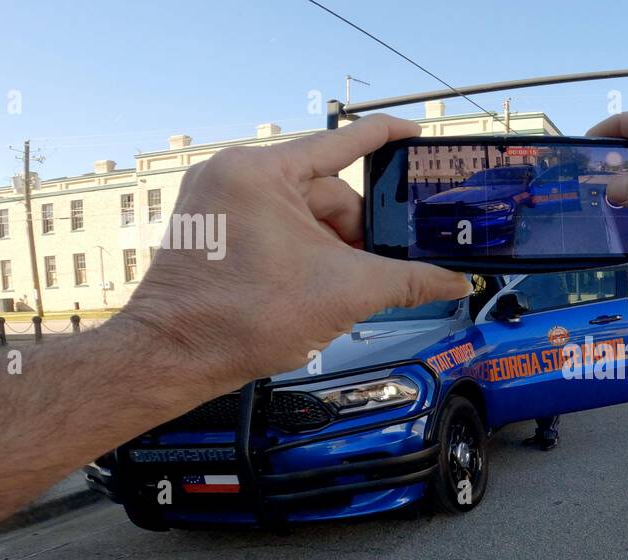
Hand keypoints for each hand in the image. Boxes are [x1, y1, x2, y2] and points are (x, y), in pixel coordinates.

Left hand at [114, 114, 470, 392]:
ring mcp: (218, 200)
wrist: (175, 357)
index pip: (340, 143)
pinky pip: (275, 228)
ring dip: (330, 250)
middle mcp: (233, 174)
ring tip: (335, 289)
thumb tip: (453, 280)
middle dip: (355, 234)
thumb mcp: (344, 294)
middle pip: (325, 193)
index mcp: (260, 172)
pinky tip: (310, 286)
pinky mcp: (212, 226)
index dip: (386, 139)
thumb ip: (409, 281)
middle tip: (374, 270)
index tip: (415, 134)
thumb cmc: (237, 320)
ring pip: (302, 216)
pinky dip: (302, 254)